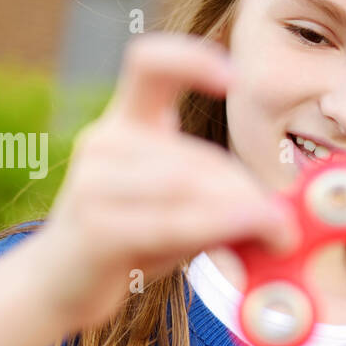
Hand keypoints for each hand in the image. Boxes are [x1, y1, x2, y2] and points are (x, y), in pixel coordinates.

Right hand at [33, 32, 297, 334]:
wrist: (59, 287)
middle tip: (287, 223)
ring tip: (278, 235)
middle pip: (195, 157)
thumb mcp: (179, 212)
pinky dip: (220, 226)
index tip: (234, 78)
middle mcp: (103, 143)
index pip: (148, 64)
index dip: (191, 59)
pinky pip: (172, 222)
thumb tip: (282, 215)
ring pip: (187, 186)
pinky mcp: (95, 228)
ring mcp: (92, 184)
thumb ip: (220, 201)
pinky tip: (252, 233)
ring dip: (242, 211)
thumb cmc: (128, 242)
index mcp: (124, 123)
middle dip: (247, 190)